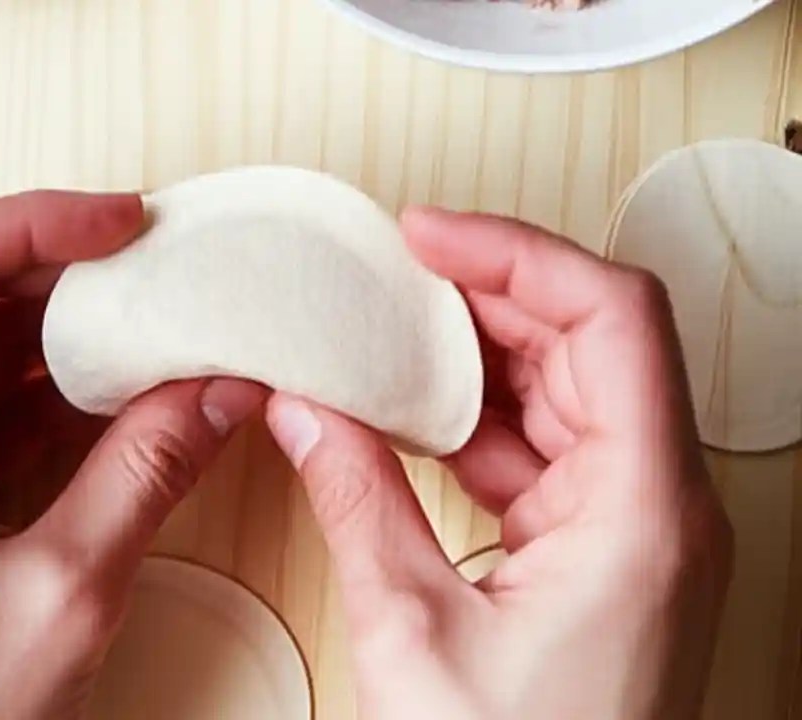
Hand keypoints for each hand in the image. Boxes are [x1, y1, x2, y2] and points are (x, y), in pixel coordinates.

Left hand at [0, 192, 265, 718]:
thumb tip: (220, 389)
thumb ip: (146, 473)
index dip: (24, 221)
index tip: (118, 224)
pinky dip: (53, 396)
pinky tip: (124, 395)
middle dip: (56, 275)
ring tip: (156, 331)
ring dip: (63, 337)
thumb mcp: (61, 593)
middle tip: (154, 271)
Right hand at [266, 208, 731, 719]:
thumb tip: (304, 408)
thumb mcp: (412, 631)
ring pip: (566, 389)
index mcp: (641, 513)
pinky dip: (478, 419)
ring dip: (480, 353)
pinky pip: (544, 447)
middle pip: (592, 340)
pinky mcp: (596, 549)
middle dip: (491, 291)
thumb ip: (357, 500)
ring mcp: (630, 526)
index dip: (518, 255)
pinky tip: (411, 413)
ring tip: (392, 332)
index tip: (430, 235)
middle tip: (398, 269)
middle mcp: (656, 505)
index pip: (610, 322)